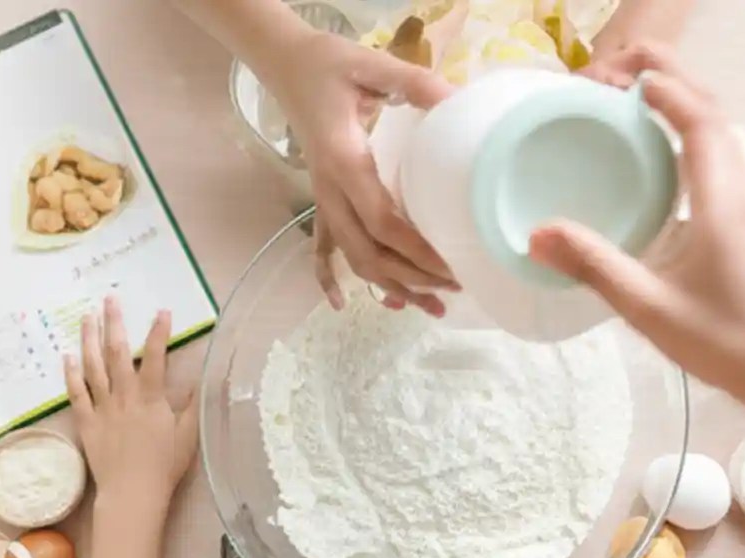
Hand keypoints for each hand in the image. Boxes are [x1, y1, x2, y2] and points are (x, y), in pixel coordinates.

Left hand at [64, 297, 199, 521]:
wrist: (133, 493)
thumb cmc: (165, 465)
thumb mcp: (188, 434)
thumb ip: (192, 404)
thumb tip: (199, 379)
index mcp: (151, 398)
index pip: (156, 357)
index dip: (159, 332)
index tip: (162, 311)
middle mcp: (124, 397)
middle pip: (117, 353)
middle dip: (115, 323)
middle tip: (110, 299)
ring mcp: (102, 408)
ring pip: (93, 367)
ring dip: (90, 339)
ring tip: (88, 316)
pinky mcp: (86, 422)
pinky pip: (76, 393)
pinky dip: (71, 373)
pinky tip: (68, 355)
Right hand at [269, 30, 458, 315]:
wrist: (288, 64)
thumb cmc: (329, 64)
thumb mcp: (371, 64)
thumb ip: (412, 81)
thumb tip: (457, 99)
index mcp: (344, 161)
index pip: (381, 221)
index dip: (415, 251)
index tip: (451, 267)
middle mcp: (330, 189)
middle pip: (368, 252)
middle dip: (411, 278)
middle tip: (454, 289)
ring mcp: (323, 198)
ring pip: (352, 256)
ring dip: (389, 287)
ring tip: (430, 307)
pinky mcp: (321, 198)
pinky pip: (320, 247)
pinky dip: (328, 278)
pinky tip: (340, 304)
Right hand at [530, 46, 744, 423]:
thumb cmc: (732, 348)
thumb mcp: (651, 310)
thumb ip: (594, 266)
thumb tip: (536, 234)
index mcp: (724, 201)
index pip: (696, 117)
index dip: (660, 85)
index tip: (617, 75)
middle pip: (716, 111)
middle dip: (672, 77)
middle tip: (622, 68)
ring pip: (732, 134)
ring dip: (692, 106)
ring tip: (647, 106)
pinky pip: (738, 158)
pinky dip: (706, 136)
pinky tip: (682, 165)